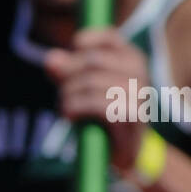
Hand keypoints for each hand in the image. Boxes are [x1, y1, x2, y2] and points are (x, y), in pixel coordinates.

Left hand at [43, 28, 150, 173]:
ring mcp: (139, 94)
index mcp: (132, 61)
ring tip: (65, 107)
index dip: (86, 40)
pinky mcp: (132, 116)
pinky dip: (76, 108)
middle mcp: (140, 73)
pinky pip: (96, 104)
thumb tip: (50, 59)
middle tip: (62, 92)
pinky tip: (70, 116)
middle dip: (68, 75)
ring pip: (91, 82)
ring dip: (69, 95)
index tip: (71, 52)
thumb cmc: (105, 117)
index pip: (109, 38)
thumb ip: (67, 72)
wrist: (126, 153)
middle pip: (92, 61)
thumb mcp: (84, 90)